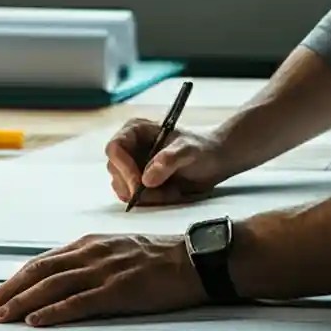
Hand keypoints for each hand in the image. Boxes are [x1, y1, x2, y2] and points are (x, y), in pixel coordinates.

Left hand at [0, 233, 206, 326]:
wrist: (195, 259)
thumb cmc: (159, 259)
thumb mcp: (117, 250)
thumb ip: (89, 261)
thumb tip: (60, 279)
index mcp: (88, 244)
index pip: (40, 263)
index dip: (13, 280)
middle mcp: (90, 254)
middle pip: (37, 273)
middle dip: (7, 292)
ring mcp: (104, 271)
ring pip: (51, 286)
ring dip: (21, 303)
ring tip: (0, 318)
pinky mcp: (119, 290)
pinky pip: (79, 302)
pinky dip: (53, 311)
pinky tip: (35, 321)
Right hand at [105, 119, 230, 206]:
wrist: (215, 160)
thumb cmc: (202, 148)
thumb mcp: (189, 150)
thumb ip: (169, 160)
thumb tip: (146, 179)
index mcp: (135, 130)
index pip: (115, 148)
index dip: (123, 168)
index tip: (138, 185)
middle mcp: (129, 147)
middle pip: (115, 171)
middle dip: (135, 186)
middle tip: (162, 193)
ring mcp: (132, 166)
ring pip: (122, 187)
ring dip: (146, 196)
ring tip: (172, 190)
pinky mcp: (138, 182)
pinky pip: (133, 197)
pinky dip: (150, 200)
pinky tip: (170, 193)